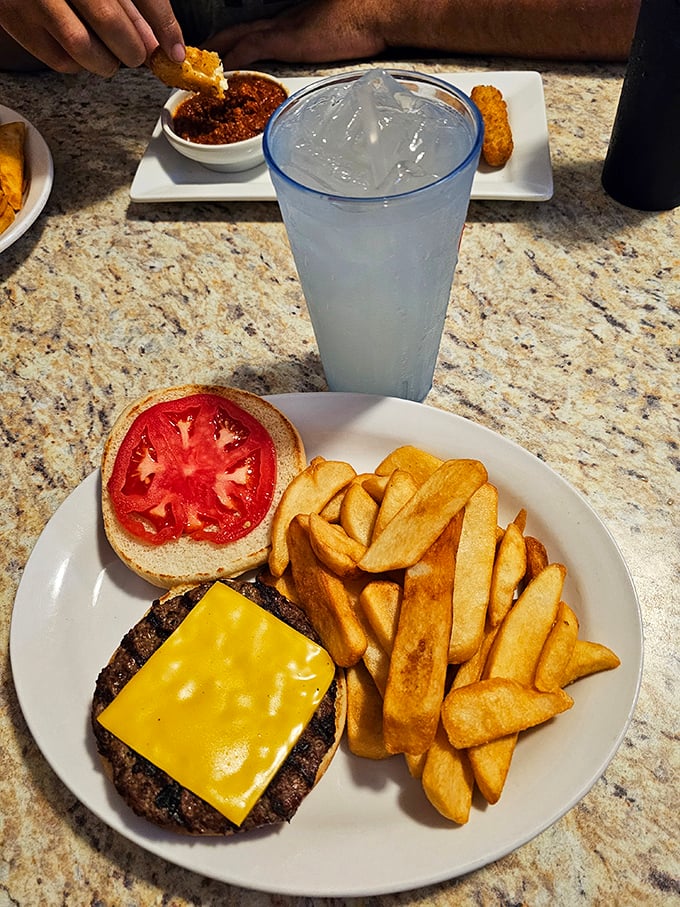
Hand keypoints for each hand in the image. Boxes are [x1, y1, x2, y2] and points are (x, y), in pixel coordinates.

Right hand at [0, 0, 184, 74]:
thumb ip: (132, 6)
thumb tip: (159, 44)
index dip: (164, 25)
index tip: (176, 53)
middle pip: (109, 20)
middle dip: (132, 48)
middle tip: (136, 53)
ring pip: (83, 47)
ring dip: (107, 61)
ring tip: (108, 53)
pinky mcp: (16, 21)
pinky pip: (60, 60)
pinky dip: (80, 64)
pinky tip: (82, 50)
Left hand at [205, 0, 387, 68]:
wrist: (376, 13)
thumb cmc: (363, 23)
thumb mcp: (333, 35)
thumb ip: (319, 44)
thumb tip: (320, 55)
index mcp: (291, 22)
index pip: (254, 31)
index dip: (234, 41)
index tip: (221, 54)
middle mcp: (281, 21)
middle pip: (237, 31)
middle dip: (216, 45)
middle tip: (199, 62)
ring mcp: (282, 28)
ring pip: (237, 38)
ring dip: (217, 54)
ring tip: (200, 72)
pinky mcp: (286, 38)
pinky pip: (250, 49)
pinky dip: (234, 61)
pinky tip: (222, 73)